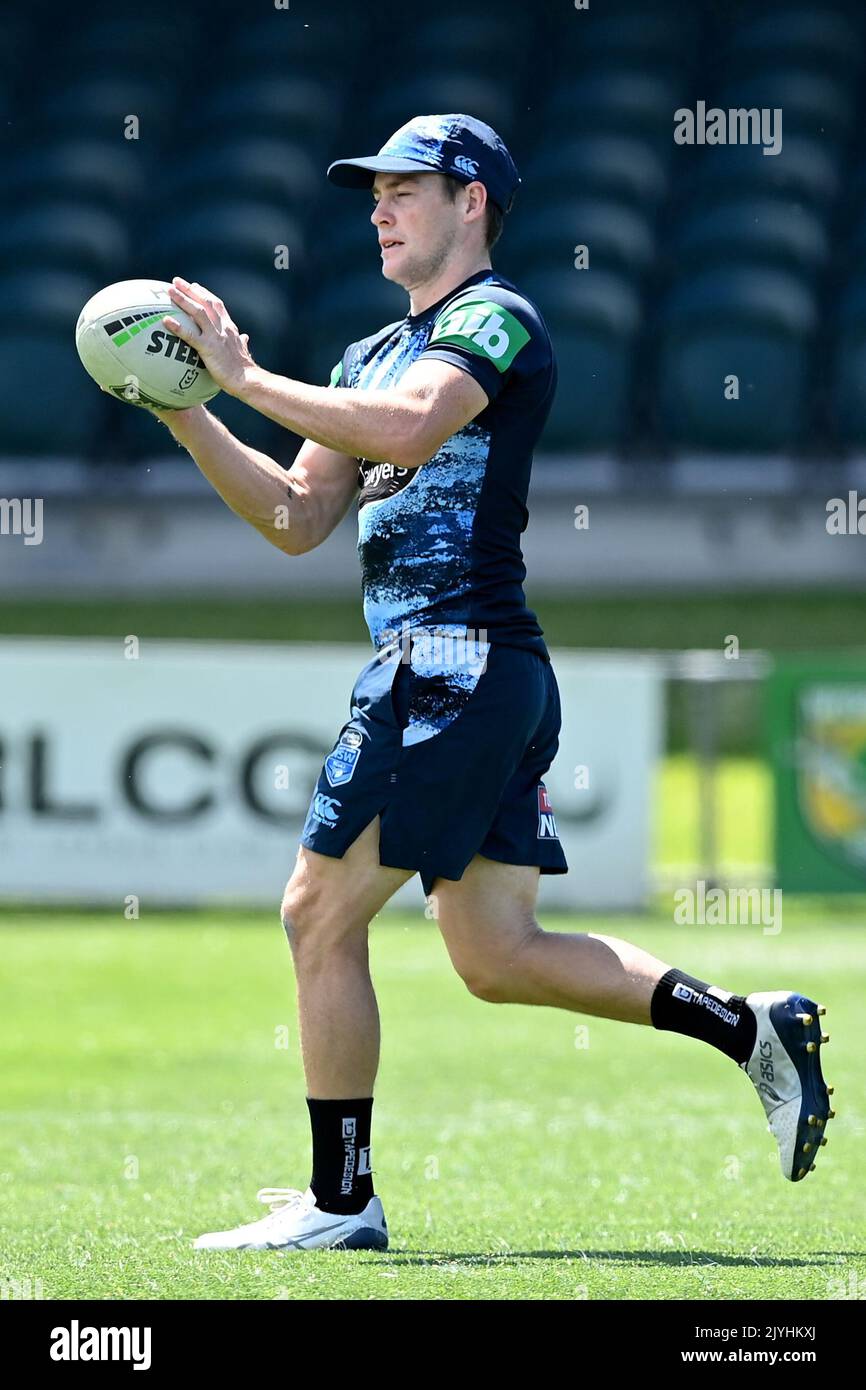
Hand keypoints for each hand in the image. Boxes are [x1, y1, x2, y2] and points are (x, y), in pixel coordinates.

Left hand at [162, 276, 255, 396]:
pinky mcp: (208, 348)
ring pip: (198, 312)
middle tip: (176, 281)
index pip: (217, 305)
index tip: (194, 286)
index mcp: (229, 328)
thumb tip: (246, 338)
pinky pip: (190, 335)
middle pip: (206, 302)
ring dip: (183, 300)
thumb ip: (242, 342)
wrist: (247, 379)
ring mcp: (215, 337)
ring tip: (170, 291)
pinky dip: (177, 326)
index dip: (205, 294)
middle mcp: (222, 328)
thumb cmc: (244, 369)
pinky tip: (165, 320)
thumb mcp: (244, 351)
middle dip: (190, 290)